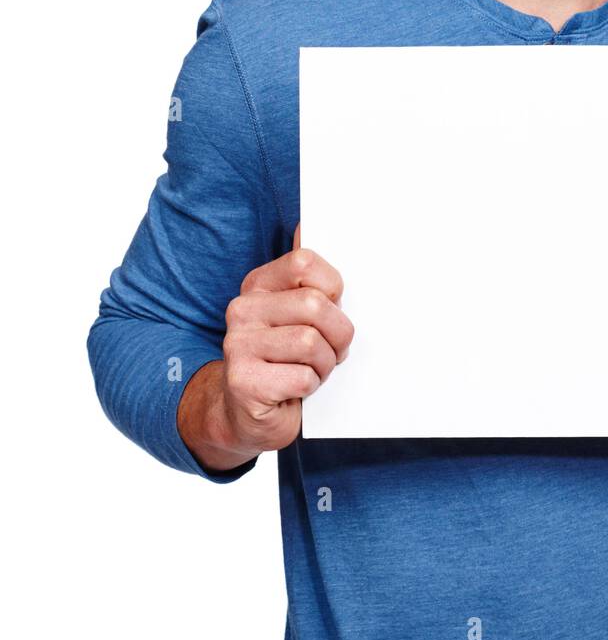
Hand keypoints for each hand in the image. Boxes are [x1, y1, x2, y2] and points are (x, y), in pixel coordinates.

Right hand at [178, 224, 353, 468]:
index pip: (306, 262)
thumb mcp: (299, 314)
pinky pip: (303, 376)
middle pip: (316, 305)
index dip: (333, 290)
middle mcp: (242, 309)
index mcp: (258, 286)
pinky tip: (294, 389)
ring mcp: (238, 344)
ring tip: (310, 370)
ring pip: (313, 343)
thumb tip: (305, 225)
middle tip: (330, 352)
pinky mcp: (243, 380)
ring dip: (324, 365)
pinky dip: (310, 386)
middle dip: (338, 334)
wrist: (245, 414)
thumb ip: (306, 277)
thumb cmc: (283, 361)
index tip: (331, 309)